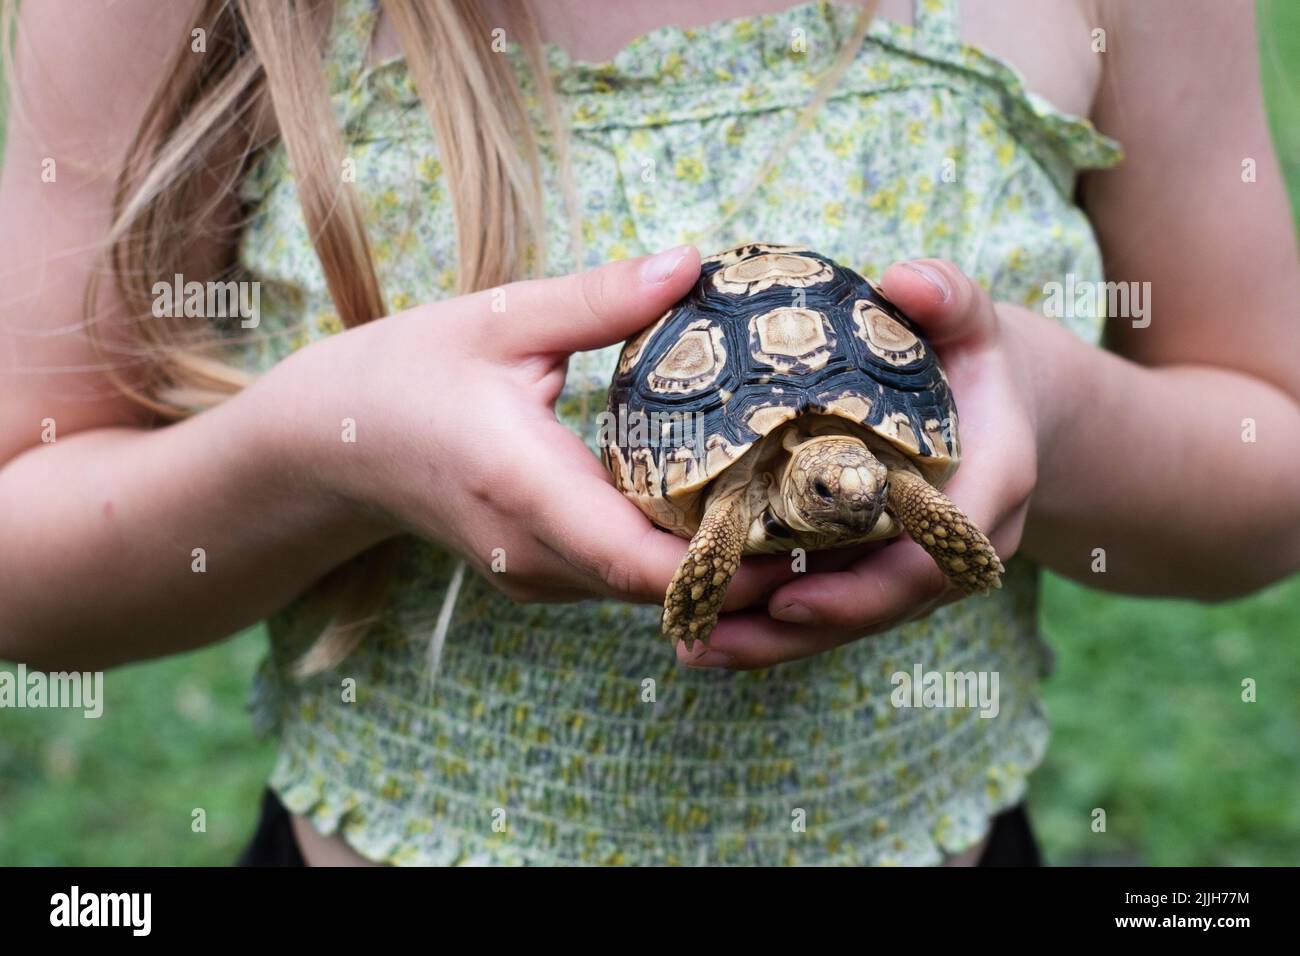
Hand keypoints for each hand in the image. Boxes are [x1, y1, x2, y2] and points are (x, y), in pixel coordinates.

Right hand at [271, 247, 791, 608]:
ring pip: (645, 591)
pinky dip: (677, 558)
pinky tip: (726, 509)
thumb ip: (599, 298)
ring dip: (718, 564)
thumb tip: (694, 264)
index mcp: (520, 484)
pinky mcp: (538, 574)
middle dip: (747, 563)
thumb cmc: (402, 375)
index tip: (804, 529)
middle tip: (832, 513)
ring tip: (797, 510)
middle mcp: (531, 549)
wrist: (324, 448)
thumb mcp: (498, 319)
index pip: (637, 557)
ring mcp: (533, 573)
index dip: (725, 559)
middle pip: (659, 586)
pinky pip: (623, 580)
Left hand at [681, 259, 1041, 668]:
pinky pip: (838, 607)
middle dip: (794, 635)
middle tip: (704, 638)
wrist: (1006, 402)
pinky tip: (709, 627)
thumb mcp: (972, 321)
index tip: (785, 599)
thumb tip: (905, 278)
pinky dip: (777, 625)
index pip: (928, 560)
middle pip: (877, 609)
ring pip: (852, 620)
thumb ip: (950, 298)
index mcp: (986, 491)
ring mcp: (924, 566)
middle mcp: (959, 545)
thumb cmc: (976, 359)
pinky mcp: (889, 571)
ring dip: (772, 643)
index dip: (861, 590)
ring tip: (689, 644)